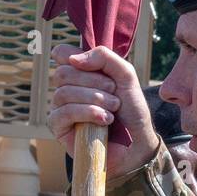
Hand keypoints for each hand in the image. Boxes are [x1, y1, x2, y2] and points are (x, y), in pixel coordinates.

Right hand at [49, 44, 159, 177]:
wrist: (137, 141)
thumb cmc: (131, 109)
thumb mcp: (125, 75)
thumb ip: (104, 57)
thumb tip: (73, 59)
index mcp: (80, 73)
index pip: (62, 54)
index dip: (71, 55)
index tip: (93, 65)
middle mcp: (67, 89)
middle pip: (63, 73)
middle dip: (93, 82)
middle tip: (114, 93)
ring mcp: (61, 108)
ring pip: (63, 93)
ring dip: (94, 99)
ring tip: (113, 109)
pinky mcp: (59, 128)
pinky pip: (63, 113)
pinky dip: (87, 113)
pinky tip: (104, 120)